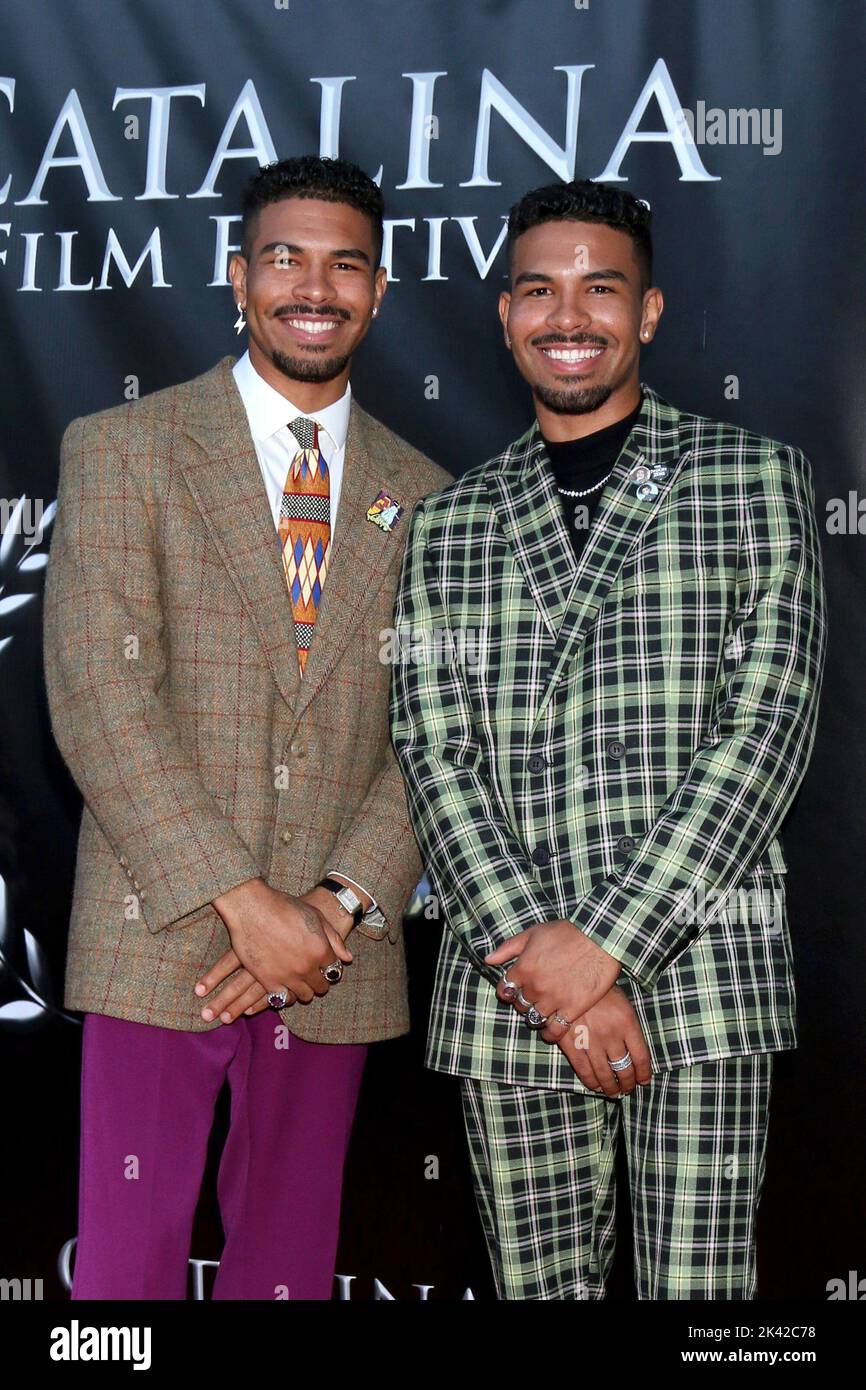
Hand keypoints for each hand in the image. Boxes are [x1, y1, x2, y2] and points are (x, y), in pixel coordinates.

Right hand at [198, 879, 352, 1021]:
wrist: (252, 908)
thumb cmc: (284, 907)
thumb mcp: (316, 917)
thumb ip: (334, 939)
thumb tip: (348, 958)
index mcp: (321, 950)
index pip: (333, 970)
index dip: (329, 968)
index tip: (324, 967)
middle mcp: (307, 967)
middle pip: (320, 986)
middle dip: (319, 983)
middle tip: (313, 978)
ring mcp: (288, 976)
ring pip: (304, 996)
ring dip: (304, 991)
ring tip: (299, 984)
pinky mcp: (268, 981)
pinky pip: (282, 999)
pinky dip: (285, 996)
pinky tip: (284, 988)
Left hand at [486, 920, 621, 1024]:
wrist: (599, 938)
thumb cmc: (566, 931)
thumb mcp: (533, 933)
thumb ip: (508, 948)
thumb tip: (488, 960)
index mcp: (523, 968)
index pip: (504, 989)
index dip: (508, 990)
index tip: (515, 989)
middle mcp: (535, 987)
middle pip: (520, 1005)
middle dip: (524, 1002)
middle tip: (533, 998)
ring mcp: (553, 1000)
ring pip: (534, 1019)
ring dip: (536, 1016)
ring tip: (544, 1011)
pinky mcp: (571, 1009)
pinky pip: (555, 1031)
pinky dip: (550, 1034)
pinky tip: (551, 1031)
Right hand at [540, 984, 652, 1097]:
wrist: (569, 978)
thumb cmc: (600, 991)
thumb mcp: (622, 1003)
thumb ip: (630, 1028)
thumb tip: (636, 1055)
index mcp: (627, 1022)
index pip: (641, 1058)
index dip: (643, 1074)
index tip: (643, 1081)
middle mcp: (611, 1034)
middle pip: (624, 1069)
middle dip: (628, 1084)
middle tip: (628, 1089)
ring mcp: (591, 1040)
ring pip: (605, 1074)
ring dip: (611, 1087)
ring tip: (613, 1092)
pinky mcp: (572, 1044)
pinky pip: (584, 1071)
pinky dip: (591, 1083)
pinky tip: (596, 1086)